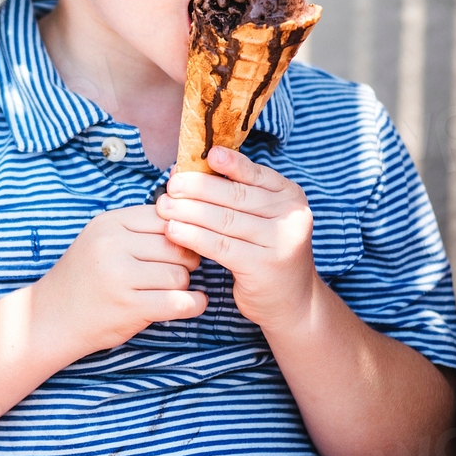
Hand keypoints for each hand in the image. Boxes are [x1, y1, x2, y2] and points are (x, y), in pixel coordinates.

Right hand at [35, 204, 206, 356]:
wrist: (52, 317)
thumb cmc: (84, 278)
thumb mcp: (101, 240)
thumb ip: (138, 229)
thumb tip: (190, 223)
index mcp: (108, 223)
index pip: (165, 218)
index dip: (179, 234)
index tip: (176, 248)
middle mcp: (112, 245)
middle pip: (177, 247)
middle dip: (184, 261)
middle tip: (175, 272)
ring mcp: (119, 276)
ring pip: (179, 275)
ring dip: (181, 286)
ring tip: (165, 290)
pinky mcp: (130, 306)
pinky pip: (180, 302)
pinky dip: (194, 304)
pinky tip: (192, 303)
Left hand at [156, 145, 316, 331]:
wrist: (292, 301)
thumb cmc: (264, 252)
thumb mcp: (262, 219)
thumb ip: (237, 196)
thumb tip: (189, 172)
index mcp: (290, 197)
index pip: (256, 174)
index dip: (230, 163)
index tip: (207, 154)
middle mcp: (291, 217)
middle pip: (236, 196)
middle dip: (198, 188)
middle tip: (171, 185)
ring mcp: (280, 242)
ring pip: (225, 220)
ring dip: (189, 211)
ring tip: (164, 207)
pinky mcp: (263, 267)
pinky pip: (220, 246)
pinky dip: (193, 236)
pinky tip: (173, 230)